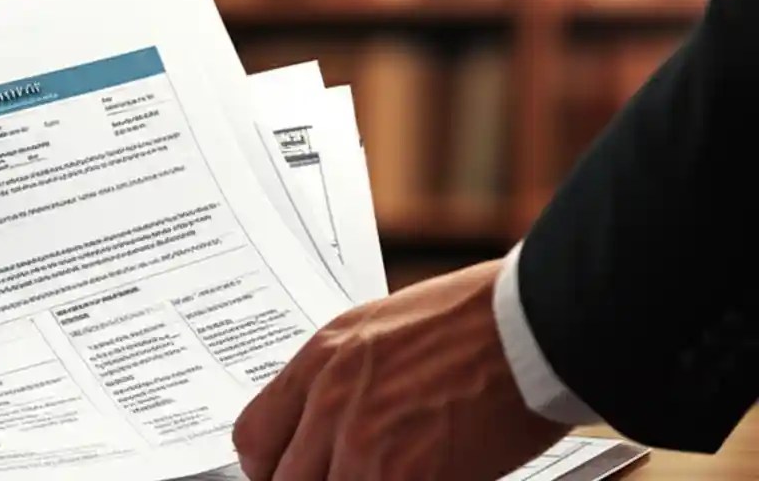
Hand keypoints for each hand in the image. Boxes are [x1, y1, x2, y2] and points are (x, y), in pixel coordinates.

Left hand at [232, 261, 569, 480]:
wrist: (531, 324)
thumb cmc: (474, 320)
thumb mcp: (379, 332)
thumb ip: (341, 381)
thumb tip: (325, 425)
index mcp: (319, 359)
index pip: (254, 435)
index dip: (267, 467)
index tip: (285, 474)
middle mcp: (330, 401)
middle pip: (283, 480)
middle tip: (340, 479)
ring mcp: (363, 443)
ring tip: (380, 476)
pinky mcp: (404, 475)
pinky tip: (419, 479)